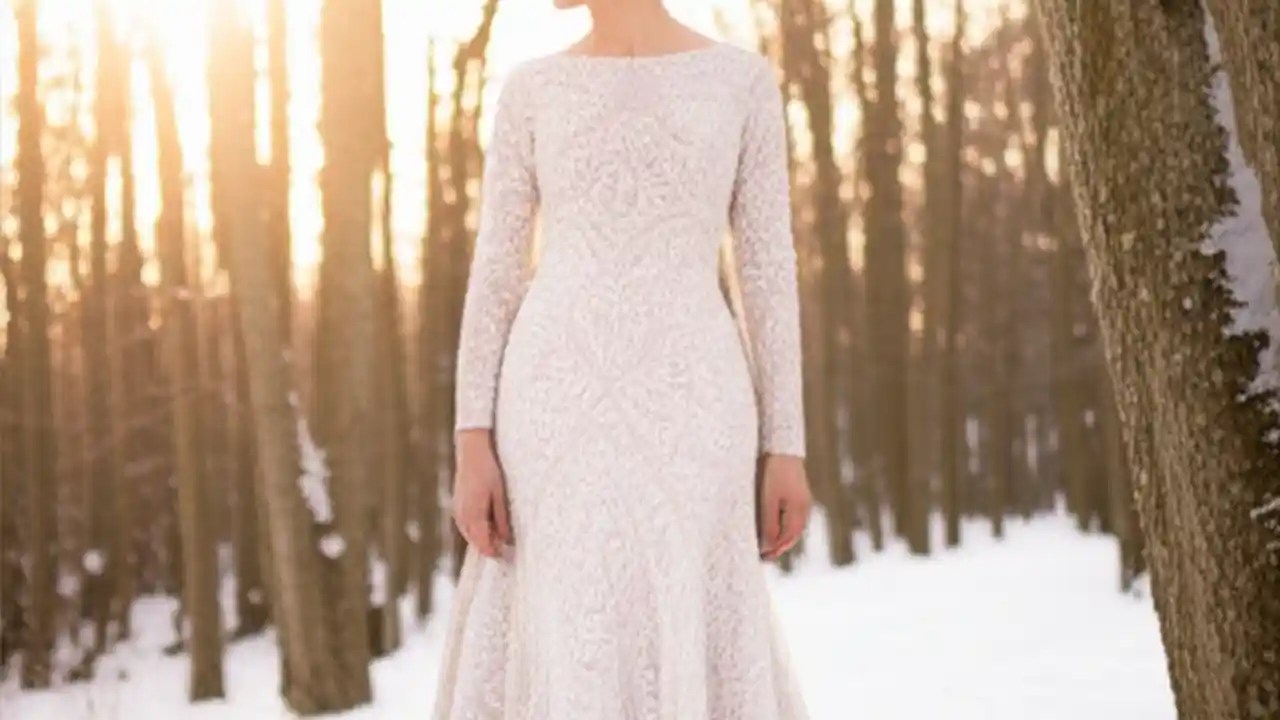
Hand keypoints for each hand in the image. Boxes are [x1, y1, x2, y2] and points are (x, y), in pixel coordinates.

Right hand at [452, 429, 512, 559]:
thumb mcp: (500, 494)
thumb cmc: (489, 469)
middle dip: (488, 547)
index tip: (506, 556)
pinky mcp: (457, 504)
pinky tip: (487, 524)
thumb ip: (502, 519)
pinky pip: (465, 524)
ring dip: (482, 538)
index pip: (482, 543)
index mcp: (474, 514)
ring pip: (469, 534)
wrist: (471, 450)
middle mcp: (462, 515)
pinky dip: (476, 528)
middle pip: (475, 541)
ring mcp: (457, 509)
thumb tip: (505, 540)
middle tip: (505, 548)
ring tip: (498, 536)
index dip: (494, 553)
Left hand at [757, 454, 810, 560]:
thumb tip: (768, 548)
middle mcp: (804, 506)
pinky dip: (782, 524)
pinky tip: (772, 523)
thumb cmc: (773, 472)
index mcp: (799, 511)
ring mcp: (802, 498)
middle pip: (793, 534)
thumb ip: (768, 525)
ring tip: (766, 543)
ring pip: (793, 524)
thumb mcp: (768, 500)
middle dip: (779, 546)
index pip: (788, 538)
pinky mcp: (797, 490)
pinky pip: (791, 514)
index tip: (762, 558)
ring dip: (781, 536)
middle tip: (764, 556)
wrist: (781, 444)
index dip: (775, 550)